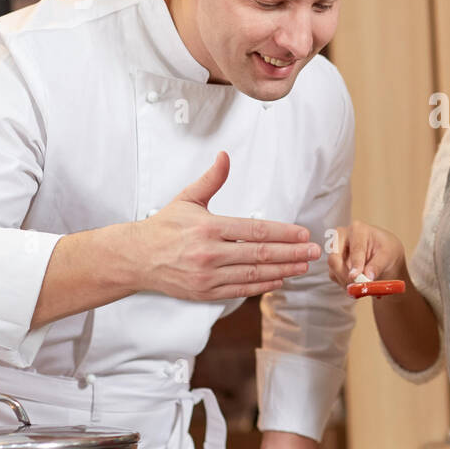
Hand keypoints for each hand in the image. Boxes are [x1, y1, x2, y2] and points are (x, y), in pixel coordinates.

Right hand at [122, 151, 320, 300]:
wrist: (136, 258)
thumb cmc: (164, 227)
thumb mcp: (187, 199)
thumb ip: (211, 179)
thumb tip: (225, 156)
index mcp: (208, 228)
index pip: (255, 231)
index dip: (283, 233)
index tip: (303, 234)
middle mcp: (210, 253)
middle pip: (260, 254)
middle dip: (291, 253)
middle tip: (313, 252)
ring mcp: (208, 276)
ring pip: (254, 274)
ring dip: (283, 270)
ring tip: (303, 266)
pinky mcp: (205, 292)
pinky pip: (240, 290)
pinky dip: (262, 286)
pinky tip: (279, 279)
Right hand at [326, 220, 406, 286]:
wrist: (384, 254)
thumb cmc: (386, 249)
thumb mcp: (388, 255)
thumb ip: (377, 265)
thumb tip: (367, 277)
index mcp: (358, 229)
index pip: (355, 249)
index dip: (355, 264)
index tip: (355, 277)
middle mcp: (342, 237)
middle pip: (334, 258)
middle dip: (344, 276)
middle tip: (356, 287)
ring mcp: (335, 250)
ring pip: (333, 270)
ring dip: (346, 282)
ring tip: (361, 287)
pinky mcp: (334, 262)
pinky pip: (334, 276)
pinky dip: (345, 283)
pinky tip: (357, 283)